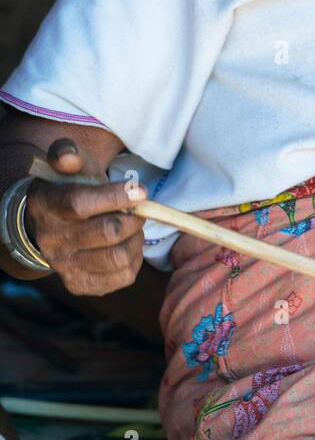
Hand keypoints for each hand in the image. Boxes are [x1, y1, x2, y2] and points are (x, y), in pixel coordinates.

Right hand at [24, 136, 147, 295]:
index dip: (116, 196)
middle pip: (108, 232)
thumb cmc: (69, 189)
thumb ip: (69, 154)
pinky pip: (123, 276)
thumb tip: (69, 156)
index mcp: (48, 206)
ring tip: (132, 227)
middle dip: (133, 218)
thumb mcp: (67, 168)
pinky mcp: (81, 285)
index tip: (142, 191)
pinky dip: (135, 259)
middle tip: (139, 209)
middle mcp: (53, 240)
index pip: (81, 204)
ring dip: (136, 239)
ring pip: (119, 257)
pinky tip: (126, 245)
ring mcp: (66, 266)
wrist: (50, 226)